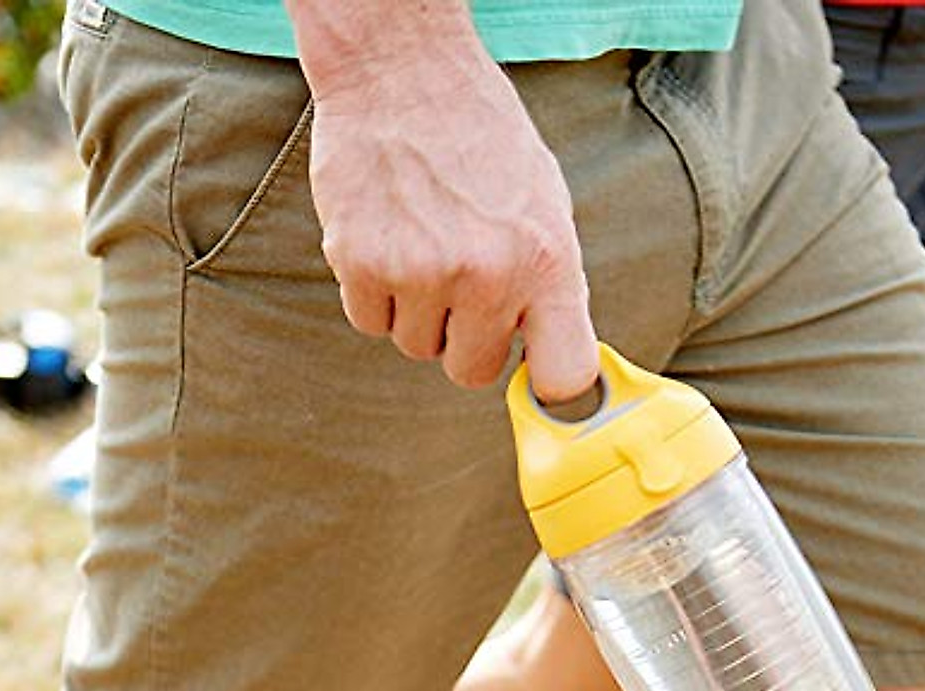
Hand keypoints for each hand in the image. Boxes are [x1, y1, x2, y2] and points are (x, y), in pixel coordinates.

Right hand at [306, 42, 598, 399]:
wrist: (403, 69)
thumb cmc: (480, 136)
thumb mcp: (545, 204)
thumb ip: (549, 286)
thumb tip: (551, 362)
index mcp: (546, 261)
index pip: (563, 375)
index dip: (547, 388)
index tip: (533, 379)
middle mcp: (487, 275)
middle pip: (471, 371)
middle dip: (465, 338)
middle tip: (460, 281)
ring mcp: (421, 273)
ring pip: (415, 348)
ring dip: (417, 312)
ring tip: (422, 244)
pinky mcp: (361, 263)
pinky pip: (369, 323)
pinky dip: (375, 294)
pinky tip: (387, 240)